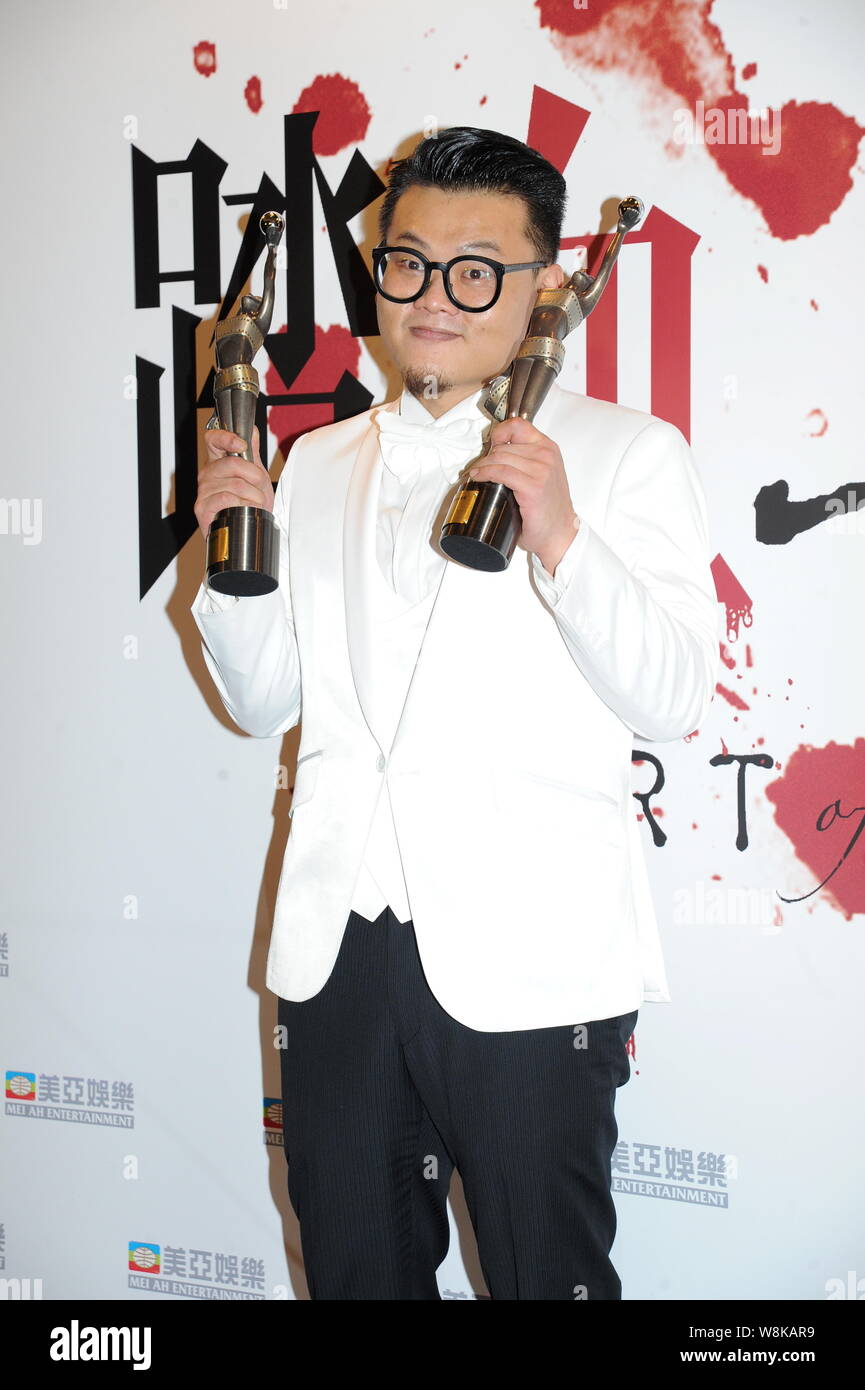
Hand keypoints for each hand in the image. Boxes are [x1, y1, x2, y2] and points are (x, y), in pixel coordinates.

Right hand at [194, 425, 273, 540]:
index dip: (227, 437)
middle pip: (232, 463)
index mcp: (217, 462)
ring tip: (255, 503)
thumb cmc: (248, 504)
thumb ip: (252, 454)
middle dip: (255, 476)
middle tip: (260, 487)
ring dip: (254, 495)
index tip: (242, 445)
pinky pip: (227, 499)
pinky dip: (243, 504)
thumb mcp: (255, 476)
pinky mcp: (202, 508)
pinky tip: (245, 509)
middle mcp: (207, 474)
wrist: (247, 532)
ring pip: (235, 484)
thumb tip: (252, 431)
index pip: (213, 438)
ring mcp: (203, 491)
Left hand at [468, 417, 579, 574]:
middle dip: (486, 457)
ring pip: (499, 457)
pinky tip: (478, 478)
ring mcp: (541, 470)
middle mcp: (546, 455)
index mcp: (549, 448)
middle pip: (504, 445)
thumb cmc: (548, 509)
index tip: (490, 446)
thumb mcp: (542, 475)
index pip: (518, 425)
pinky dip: (485, 473)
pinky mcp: (532, 486)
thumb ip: (526, 460)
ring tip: (476, 475)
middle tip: (479, 469)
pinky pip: (500, 471)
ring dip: (482, 466)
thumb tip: (495, 455)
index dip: (499, 433)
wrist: (559, 533)